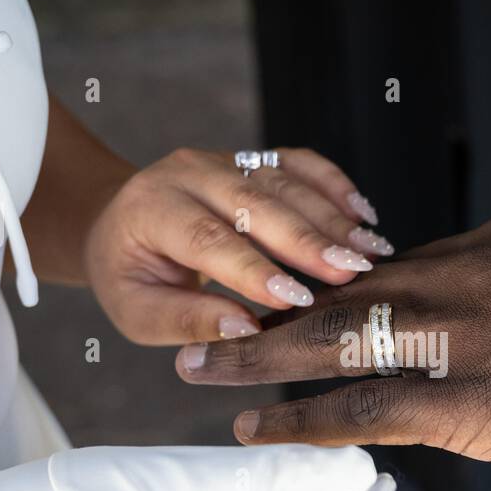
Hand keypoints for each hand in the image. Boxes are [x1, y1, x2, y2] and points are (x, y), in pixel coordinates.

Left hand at [83, 147, 389, 343]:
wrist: (119, 223)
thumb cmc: (130, 276)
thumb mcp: (137, 312)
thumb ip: (188, 321)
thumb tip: (244, 332)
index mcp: (152, 209)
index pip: (208, 239)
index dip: (255, 269)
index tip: (297, 299)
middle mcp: (188, 172)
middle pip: (256, 203)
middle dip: (309, 239)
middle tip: (352, 270)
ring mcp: (224, 158)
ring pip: (284, 182)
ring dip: (332, 217)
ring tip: (371, 251)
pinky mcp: (251, 158)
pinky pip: (298, 163)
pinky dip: (334, 185)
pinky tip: (364, 214)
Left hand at [175, 216, 490, 480]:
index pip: (392, 268)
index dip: (333, 288)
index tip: (295, 298)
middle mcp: (458, 281)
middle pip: (340, 290)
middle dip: (269, 303)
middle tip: (210, 311)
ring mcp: (455, 337)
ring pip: (331, 341)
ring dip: (258, 354)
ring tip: (199, 363)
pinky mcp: (463, 400)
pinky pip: (360, 408)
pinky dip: (300, 417)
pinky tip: (253, 424)